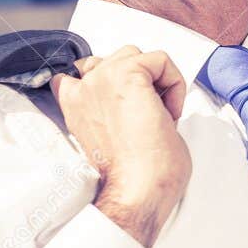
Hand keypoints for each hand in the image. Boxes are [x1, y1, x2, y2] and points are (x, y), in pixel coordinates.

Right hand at [51, 46, 191, 247]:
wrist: (135, 191)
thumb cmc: (131, 177)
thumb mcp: (107, 137)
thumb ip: (109, 110)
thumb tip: (136, 99)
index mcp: (74, 105)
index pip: (81, 71)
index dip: (112, 83)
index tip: (130, 107)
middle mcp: (82, 88)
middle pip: (115, 60)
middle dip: (139, 81)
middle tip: (149, 116)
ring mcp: (102, 79)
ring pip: (137, 55)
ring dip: (156, 81)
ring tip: (160, 114)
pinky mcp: (128, 75)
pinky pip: (160, 60)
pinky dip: (174, 83)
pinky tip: (170, 114)